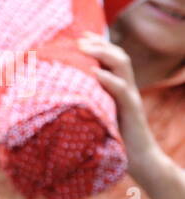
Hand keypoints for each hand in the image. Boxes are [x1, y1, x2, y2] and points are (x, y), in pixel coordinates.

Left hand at [80, 32, 164, 182]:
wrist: (141, 162)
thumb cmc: (114, 142)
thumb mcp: (98, 118)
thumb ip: (87, 105)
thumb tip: (57, 100)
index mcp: (118, 89)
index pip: (111, 59)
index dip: (97, 45)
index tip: (78, 36)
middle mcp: (125, 89)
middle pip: (118, 56)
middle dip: (99, 44)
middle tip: (79, 38)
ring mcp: (130, 99)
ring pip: (122, 67)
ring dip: (103, 55)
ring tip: (85, 48)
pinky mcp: (131, 112)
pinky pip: (122, 91)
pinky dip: (110, 81)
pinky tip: (97, 74)